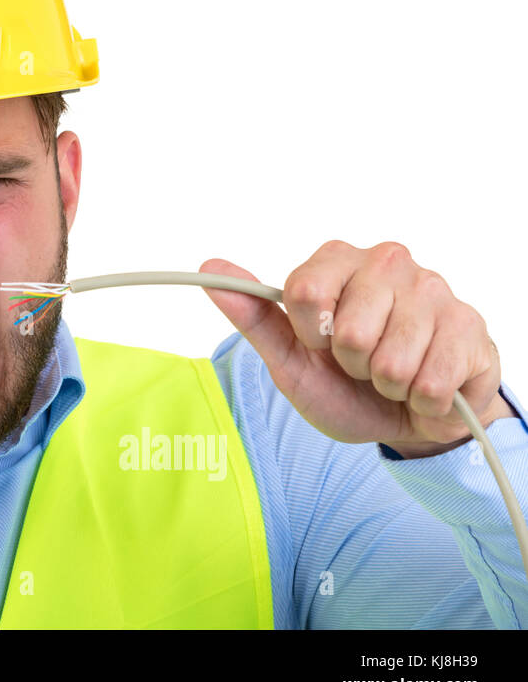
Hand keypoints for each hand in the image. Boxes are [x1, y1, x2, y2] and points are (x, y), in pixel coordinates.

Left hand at [200, 242, 509, 457]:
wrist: (406, 419)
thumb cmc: (342, 384)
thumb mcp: (288, 359)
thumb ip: (252, 315)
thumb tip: (211, 269)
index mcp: (335, 261)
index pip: (305, 292)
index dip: (309, 333)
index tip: (319, 342)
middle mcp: (387, 261)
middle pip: (351, 332)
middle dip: (351, 364)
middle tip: (360, 364)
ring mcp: (434, 290)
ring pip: (392, 361)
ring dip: (388, 384)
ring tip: (392, 375)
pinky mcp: (470, 326)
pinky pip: (432, 381)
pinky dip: (422, 399)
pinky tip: (423, 386)